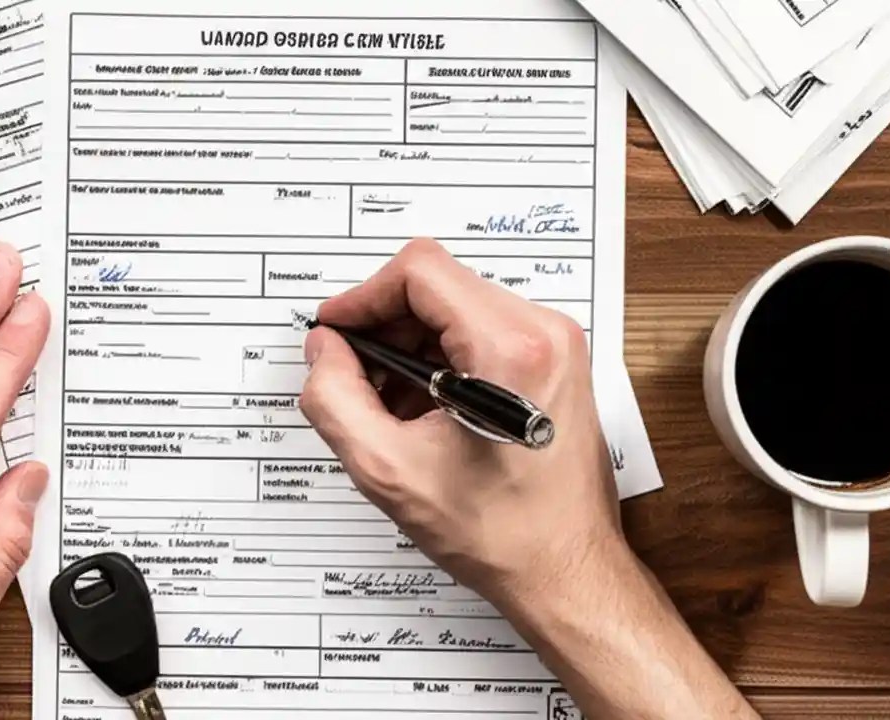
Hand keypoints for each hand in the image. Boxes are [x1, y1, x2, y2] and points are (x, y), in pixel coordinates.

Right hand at [300, 239, 758, 719]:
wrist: (565, 572)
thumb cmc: (502, 533)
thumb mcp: (389, 468)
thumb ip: (336, 398)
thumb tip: (324, 351)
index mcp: (511, 348)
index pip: (419, 271)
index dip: (363, 298)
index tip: (336, 332)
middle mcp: (544, 335)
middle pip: (438, 286)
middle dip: (384, 326)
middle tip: (352, 374)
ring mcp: (556, 348)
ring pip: (457, 309)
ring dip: (410, 347)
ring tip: (387, 404)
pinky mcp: (555, 365)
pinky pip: (482, 335)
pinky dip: (440, 361)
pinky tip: (420, 411)